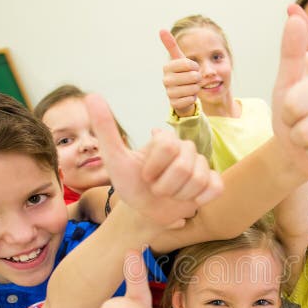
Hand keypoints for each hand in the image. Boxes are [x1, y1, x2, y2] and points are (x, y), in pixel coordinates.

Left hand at [85, 94, 222, 228]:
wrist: (144, 212)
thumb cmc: (131, 184)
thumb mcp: (114, 158)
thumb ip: (105, 128)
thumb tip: (92, 95)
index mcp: (166, 139)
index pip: (168, 145)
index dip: (154, 167)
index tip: (144, 176)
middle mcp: (186, 149)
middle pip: (184, 165)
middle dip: (165, 185)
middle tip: (157, 188)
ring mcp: (202, 165)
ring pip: (199, 179)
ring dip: (179, 195)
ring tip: (170, 195)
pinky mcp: (213, 183)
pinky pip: (215, 187)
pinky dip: (200, 198)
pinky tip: (189, 200)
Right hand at [160, 29, 200, 116]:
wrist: (181, 95)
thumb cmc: (182, 74)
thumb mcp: (179, 59)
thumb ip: (172, 45)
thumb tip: (161, 29)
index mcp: (167, 67)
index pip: (189, 64)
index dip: (195, 67)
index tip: (192, 68)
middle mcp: (165, 80)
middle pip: (193, 77)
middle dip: (197, 78)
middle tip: (193, 80)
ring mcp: (169, 93)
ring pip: (193, 89)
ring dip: (196, 89)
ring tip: (190, 88)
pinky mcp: (174, 104)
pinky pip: (191, 99)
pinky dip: (193, 98)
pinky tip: (188, 96)